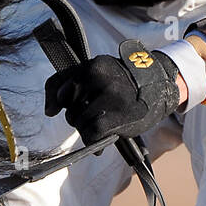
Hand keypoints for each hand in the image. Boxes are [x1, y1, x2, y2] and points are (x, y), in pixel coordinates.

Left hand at [44, 40, 182, 145]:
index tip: (69, 104)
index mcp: (93, 66)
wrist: (156, 88)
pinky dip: (93, 139)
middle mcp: (101, 78)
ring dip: (86, 129)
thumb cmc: (119, 83)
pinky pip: (92, 134)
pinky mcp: (120, 116)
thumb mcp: (94, 73)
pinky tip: (103, 136)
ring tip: (102, 123)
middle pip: (69, 109)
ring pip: (79, 122)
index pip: (58, 87)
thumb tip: (49, 111)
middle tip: (94, 113)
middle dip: (78, 116)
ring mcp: (112, 96)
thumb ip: (63, 85)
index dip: (60, 101)